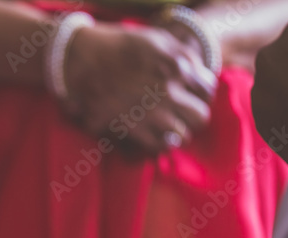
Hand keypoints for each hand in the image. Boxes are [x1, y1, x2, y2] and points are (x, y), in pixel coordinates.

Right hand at [65, 23, 217, 153]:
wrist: (80, 59)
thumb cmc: (118, 46)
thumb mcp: (156, 39)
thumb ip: (183, 55)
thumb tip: (199, 74)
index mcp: (178, 68)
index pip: (207, 89)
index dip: (199, 92)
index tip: (188, 93)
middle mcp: (168, 93)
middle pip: (200, 117)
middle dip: (192, 115)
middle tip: (179, 112)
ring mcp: (150, 114)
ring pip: (182, 136)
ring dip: (176, 132)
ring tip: (164, 127)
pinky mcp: (131, 130)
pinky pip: (158, 148)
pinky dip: (157, 145)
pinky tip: (151, 136)